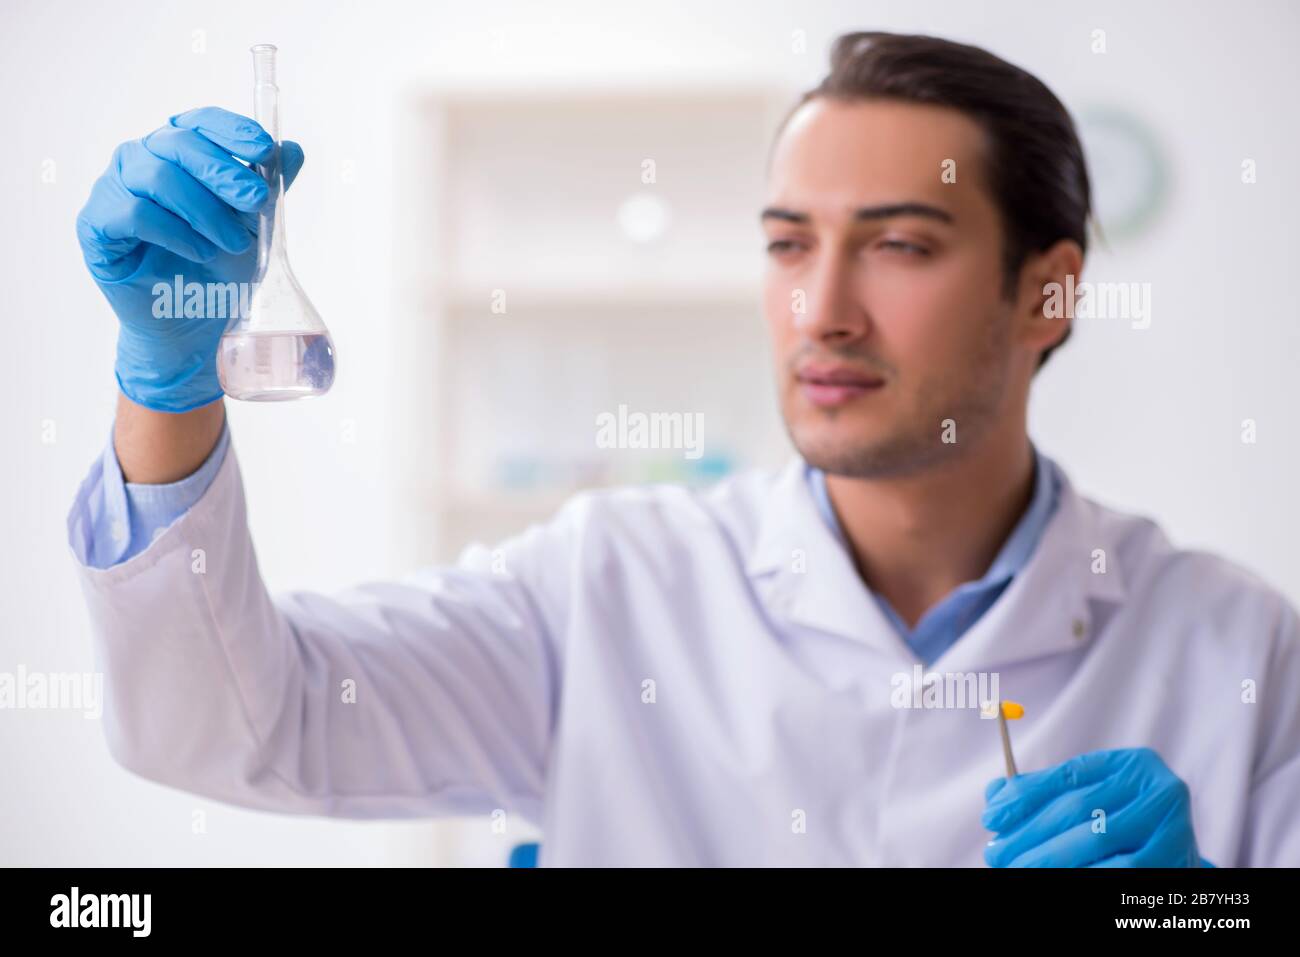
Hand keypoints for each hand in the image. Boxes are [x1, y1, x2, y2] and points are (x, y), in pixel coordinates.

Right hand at [76, 107, 303, 412]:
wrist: (190, 323)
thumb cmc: (217, 271)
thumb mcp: (252, 228)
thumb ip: (267, 188)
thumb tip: (294, 150)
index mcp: (176, 152)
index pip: (199, 122)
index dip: (231, 129)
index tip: (265, 149)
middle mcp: (140, 161)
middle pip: (178, 143)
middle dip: (223, 171)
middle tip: (257, 201)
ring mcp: (113, 189)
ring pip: (157, 176)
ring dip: (204, 211)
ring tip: (232, 244)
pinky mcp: (96, 224)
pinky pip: (133, 213)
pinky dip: (175, 233)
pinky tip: (201, 252)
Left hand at [982, 747, 1211, 866]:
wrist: (1176, 862)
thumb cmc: (1124, 829)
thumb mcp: (1091, 802)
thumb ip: (1046, 794)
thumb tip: (995, 793)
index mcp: (1134, 765)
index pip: (1069, 776)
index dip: (1024, 796)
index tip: (991, 818)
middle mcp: (1159, 790)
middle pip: (1078, 809)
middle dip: (1029, 833)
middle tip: (996, 852)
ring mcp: (1174, 826)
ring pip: (1094, 841)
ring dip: (1047, 858)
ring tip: (1015, 868)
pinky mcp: (1175, 861)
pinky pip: (1118, 870)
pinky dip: (1080, 873)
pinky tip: (1053, 878)